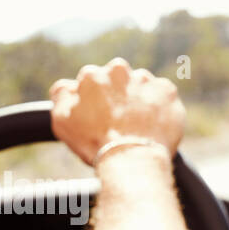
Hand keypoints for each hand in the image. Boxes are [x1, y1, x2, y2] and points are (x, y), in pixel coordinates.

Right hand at [49, 58, 184, 166]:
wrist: (132, 158)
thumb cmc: (95, 142)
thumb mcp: (62, 121)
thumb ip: (61, 95)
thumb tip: (67, 86)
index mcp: (92, 76)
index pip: (92, 83)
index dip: (94, 101)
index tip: (99, 117)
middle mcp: (119, 70)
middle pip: (118, 81)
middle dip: (118, 96)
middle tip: (118, 122)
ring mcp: (145, 79)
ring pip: (140, 88)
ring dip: (139, 101)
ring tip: (136, 127)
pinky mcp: (167, 91)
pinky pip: (162, 97)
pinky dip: (159, 108)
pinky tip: (151, 126)